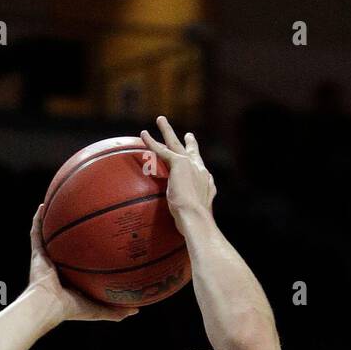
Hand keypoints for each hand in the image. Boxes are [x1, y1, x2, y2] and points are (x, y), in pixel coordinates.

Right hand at [27, 206, 137, 323]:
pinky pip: (36, 234)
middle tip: (84, 220)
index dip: (89, 254)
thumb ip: (117, 311)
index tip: (101, 242)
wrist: (49, 305)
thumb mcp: (99, 310)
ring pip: (49, 237)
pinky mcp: (36, 254)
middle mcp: (58, 267)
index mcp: (71, 279)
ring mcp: (46, 260)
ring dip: (53, 223)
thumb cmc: (72, 309)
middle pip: (67, 246)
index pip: (80, 263)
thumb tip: (137, 310)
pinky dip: (37, 220)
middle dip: (74, 235)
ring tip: (60, 205)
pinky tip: (42, 207)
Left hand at [140, 117, 215, 232]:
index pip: (202, 173)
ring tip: (160, 119)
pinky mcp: (179, 164)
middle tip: (188, 135)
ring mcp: (191, 166)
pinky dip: (152, 142)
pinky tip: (143, 134)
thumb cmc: (196, 225)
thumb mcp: (194, 218)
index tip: (196, 163)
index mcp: (206, 185)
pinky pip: (162, 151)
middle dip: (190, 143)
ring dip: (167, 131)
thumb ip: (190, 216)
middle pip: (193, 153)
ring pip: (176, 144)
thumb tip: (187, 230)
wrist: (197, 218)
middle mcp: (201, 172)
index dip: (198, 168)